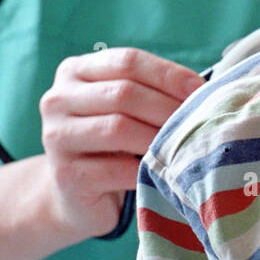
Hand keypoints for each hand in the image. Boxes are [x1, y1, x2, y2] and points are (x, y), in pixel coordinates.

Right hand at [39, 47, 204, 239]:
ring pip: (119, 128)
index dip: (168, 73)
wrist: (76, 198)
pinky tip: (163, 174)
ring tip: (184, 146)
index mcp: (74, 71)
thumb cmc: (112, 146)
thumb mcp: (126, 110)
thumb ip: (151, 91)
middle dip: (168, 107)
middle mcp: (57, 99)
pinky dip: (145, 170)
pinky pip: (115, 168)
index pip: (127, 61)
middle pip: (123, 93)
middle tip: (199, 121)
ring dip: (158, 138)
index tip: (201, 89)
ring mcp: (56, 137)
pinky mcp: (65, 175)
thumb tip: (203, 88)